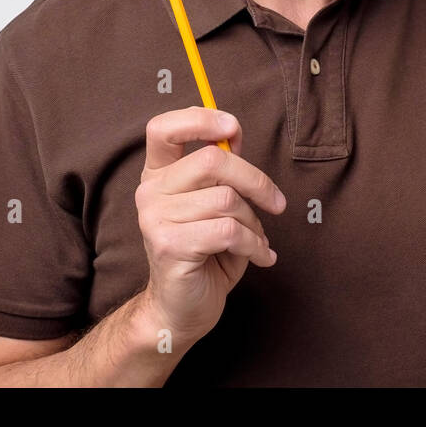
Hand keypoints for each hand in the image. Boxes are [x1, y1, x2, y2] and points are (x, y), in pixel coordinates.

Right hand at [136, 106, 285, 344]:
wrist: (183, 308)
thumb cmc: (206, 252)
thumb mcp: (216, 204)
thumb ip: (221, 170)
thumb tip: (234, 134)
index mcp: (158, 175)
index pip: (163, 128)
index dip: (200, 118)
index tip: (233, 128)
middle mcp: (150, 192)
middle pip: (212, 161)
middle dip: (255, 181)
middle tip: (275, 203)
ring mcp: (155, 218)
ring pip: (226, 199)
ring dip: (255, 222)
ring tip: (257, 240)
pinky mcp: (170, 245)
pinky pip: (229, 231)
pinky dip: (255, 245)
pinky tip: (259, 256)